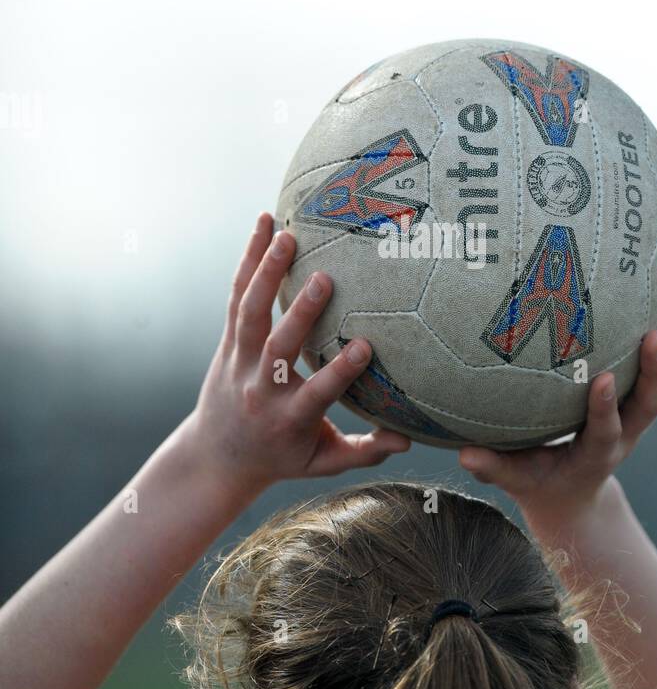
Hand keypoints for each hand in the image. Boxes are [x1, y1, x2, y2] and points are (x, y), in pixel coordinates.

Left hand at [186, 212, 410, 498]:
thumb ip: (363, 451)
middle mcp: (261, 387)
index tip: (366, 345)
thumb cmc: (281, 458)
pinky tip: (264, 224)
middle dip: (299, 313)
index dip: (339, 371)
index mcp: (289, 419)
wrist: (217, 456)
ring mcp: (239, 361)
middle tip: (324, 278)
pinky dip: (248, 260)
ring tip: (286, 234)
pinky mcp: (229, 340)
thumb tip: (408, 438)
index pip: (316, 393)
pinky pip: (237, 296)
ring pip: (250, 314)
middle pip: (277, 348)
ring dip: (266, 272)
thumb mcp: (321, 464)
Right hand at [459, 281, 656, 540]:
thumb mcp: (515, 480)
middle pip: (652, 401)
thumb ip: (493, 468)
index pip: (605, 430)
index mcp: (595, 454)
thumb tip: (463, 455)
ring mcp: (639, 414)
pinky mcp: (643, 398)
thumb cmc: (537, 481)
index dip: (605, 408)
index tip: (604, 380)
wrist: (574, 494)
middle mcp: (626, 432)